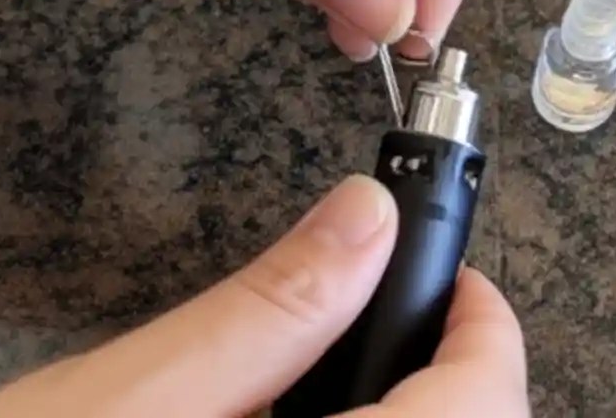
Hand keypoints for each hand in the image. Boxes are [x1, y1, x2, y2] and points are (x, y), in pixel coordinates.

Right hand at [0, 175, 528, 417]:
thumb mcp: (129, 398)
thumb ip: (264, 314)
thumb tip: (364, 218)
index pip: (482, 401)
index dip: (485, 326)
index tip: (452, 279)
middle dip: (447, 372)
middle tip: (388, 317)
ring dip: (415, 409)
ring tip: (338, 376)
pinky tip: (300, 416)